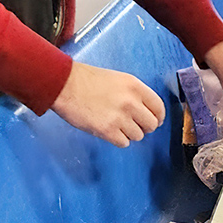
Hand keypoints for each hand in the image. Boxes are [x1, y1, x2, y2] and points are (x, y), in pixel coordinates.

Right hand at [51, 61, 165, 146]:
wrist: (63, 84)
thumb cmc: (87, 80)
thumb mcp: (118, 79)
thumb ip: (134, 94)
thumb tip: (147, 112)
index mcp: (135, 86)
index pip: (158, 107)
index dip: (158, 117)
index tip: (155, 121)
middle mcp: (131, 102)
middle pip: (151, 125)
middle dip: (143, 127)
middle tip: (132, 123)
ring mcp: (120, 117)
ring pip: (138, 136)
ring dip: (128, 133)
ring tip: (115, 123)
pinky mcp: (108, 131)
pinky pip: (124, 143)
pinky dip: (118, 139)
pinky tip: (108, 129)